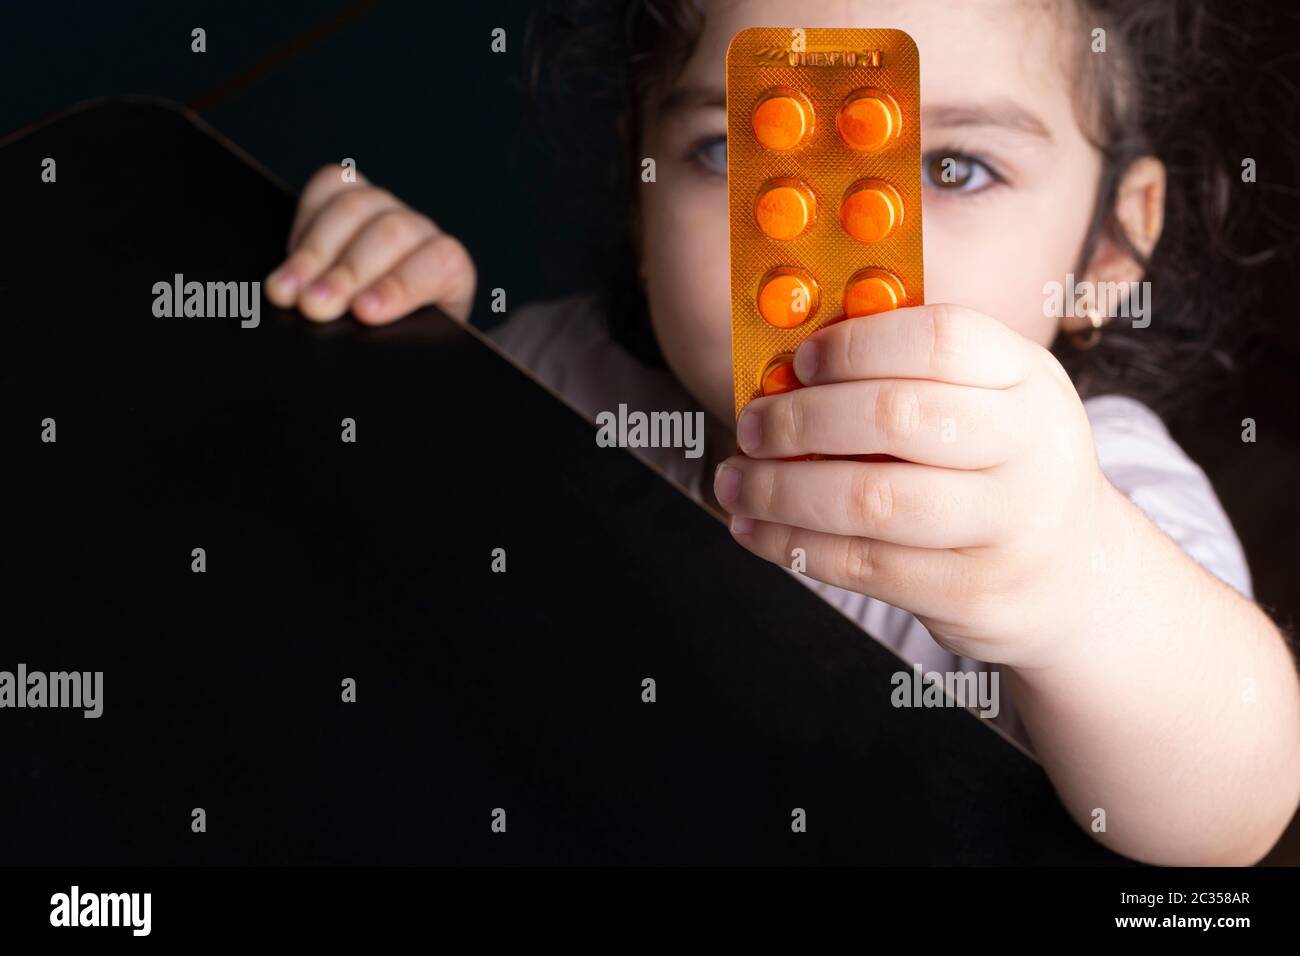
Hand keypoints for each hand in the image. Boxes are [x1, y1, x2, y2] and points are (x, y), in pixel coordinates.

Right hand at [265, 165, 475, 324]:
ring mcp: (385, 209)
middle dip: (346, 273)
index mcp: (451, 271)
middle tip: (314, 306)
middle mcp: (421, 233)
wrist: (386, 326)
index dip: (401, 286)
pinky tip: (289, 260)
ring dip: (313, 252)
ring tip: (287, 292)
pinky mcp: (350, 194)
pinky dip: (303, 220)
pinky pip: (328, 186)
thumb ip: (403, 345)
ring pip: (355, 207)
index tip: (365, 313)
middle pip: (390, 233)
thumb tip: (365, 337)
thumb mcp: (410, 352)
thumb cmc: (398, 341)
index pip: (440, 263)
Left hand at [713, 303, 1117, 667]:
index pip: (942, 337)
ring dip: (781, 490)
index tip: (800, 361)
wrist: (1076, 579)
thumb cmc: (999, 470)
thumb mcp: (989, 403)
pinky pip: (864, 565)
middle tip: (752, 426)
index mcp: (1028, 379)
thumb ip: (910, 376)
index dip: (858, 344)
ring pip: (870, 499)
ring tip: (734, 483)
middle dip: (803, 419)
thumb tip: (786, 364)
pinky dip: (795, 546)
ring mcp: (1008, 526)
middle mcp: (1031, 447)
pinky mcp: (974, 592)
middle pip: (897, 415)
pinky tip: (756, 532)